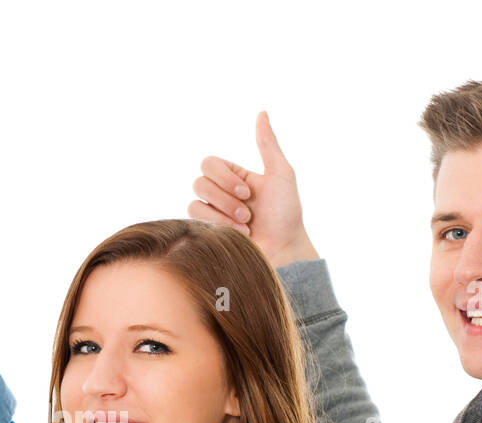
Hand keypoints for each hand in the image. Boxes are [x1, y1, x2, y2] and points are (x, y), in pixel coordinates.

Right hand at [188, 111, 318, 268]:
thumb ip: (267, 144)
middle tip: (247, 213)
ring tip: (245, 226)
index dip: (224, 177)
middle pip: (199, 182)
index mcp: (236, 177)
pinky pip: (195, 219)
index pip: (209, 163)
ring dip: (222, 214)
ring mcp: (214, 213)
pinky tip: (239, 236)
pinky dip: (218, 226)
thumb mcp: (281, 174)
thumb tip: (261, 113)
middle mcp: (222, 193)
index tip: (247, 193)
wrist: (284, 250)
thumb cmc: (287, 214)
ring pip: (195, 201)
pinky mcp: (209, 231)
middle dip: (224, 199)